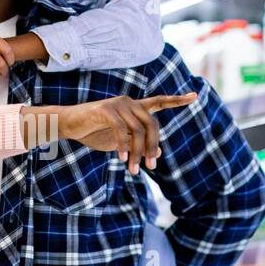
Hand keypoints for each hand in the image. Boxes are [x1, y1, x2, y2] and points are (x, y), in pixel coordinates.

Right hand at [45, 93, 197, 174]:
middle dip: (152, 147)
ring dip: (137, 153)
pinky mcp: (106, 109)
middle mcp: (130, 102)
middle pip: (152, 124)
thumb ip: (139, 144)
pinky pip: (121, 130)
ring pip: (138, 130)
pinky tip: (121, 158)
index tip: (195, 96)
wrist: (69, 125)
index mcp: (135, 108)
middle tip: (150, 167)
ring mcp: (118, 104)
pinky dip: (123, 146)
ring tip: (133, 169)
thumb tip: (159, 151)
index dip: (177, 100)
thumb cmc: (95, 133)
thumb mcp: (121, 143)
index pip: (159, 102)